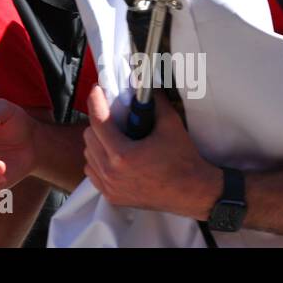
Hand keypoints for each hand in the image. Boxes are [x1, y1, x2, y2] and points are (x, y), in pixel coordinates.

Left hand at [83, 85, 221, 219]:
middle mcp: (112, 173)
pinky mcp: (113, 197)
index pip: (98, 121)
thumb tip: (144, 85)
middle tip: (112, 116)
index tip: (97, 90)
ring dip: (97, 142)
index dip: (96, 101)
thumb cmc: (184, 160)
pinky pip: (93, 173)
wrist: (194, 193)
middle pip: (89, 136)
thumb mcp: (170, 124)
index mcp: (122, 155)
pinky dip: (98, 162)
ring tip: (114, 136)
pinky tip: (113, 156)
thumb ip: (154, 101)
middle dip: (99, 122)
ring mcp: (110, 187)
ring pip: (88, 155)